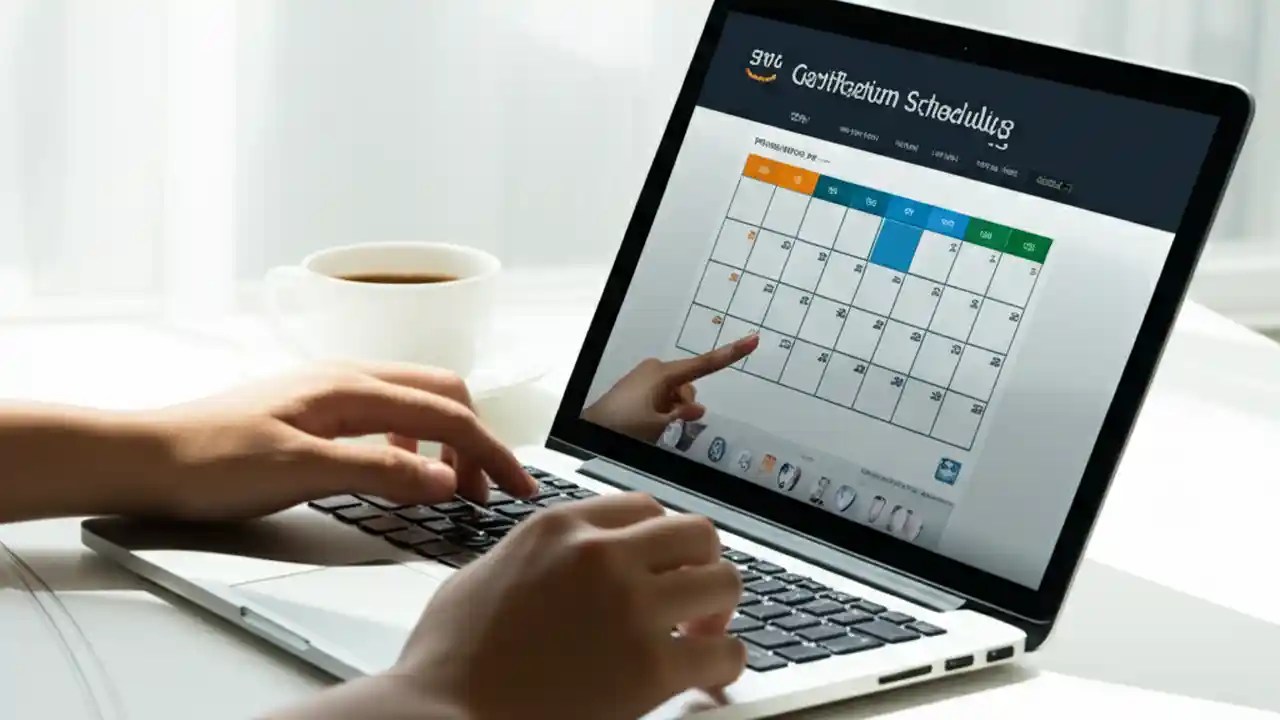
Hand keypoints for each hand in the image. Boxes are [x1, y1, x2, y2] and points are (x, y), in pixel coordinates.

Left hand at [138, 363, 534, 520]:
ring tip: (450, 487)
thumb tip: (446, 479)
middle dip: (476, 440)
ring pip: (416, 401)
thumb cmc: (211, 461)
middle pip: (443, 394)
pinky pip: (387, 414)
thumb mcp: (301, 471)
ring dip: (446, 440)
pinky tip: (399, 471)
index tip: (516, 488)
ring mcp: (331, 389)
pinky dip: (414, 441)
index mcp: (351, 387)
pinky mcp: (316, 408)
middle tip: (486, 491)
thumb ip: (379, 470)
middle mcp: (348, 377)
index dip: (490, 452)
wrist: (145, 456)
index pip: (447, 414)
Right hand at [391, 493, 745, 718]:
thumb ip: (529, 555)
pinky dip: (726, 664)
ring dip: (720, 610)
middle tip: (693, 600)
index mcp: (560, 526)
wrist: (442, 716)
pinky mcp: (650, 666)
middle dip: (701, 565)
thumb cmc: (448, 660)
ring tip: (704, 637)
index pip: (644, 509)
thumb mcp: (481, 575)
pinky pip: (725, 652)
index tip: (661, 567)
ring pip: (723, 581)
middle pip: (696, 533)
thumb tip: (553, 563)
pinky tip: (709, 676)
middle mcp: (602, 554)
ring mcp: (631, 606)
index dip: (660, 542)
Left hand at [583, 334, 758, 442]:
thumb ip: (682, 415)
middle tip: (665, 425)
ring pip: (676, 397)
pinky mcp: (639, 386)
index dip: (730, 353)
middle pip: (688, 389)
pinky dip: (661, 412)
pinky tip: (646, 423)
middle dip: (683, 408)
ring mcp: (646, 378)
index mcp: (662, 374)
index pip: (705, 364)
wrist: (590, 429)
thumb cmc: (619, 424)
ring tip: (649, 426)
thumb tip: (697, 408)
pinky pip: (662, 399)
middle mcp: (655, 371)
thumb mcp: (657, 426)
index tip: (751, 340)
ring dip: (671, 413)